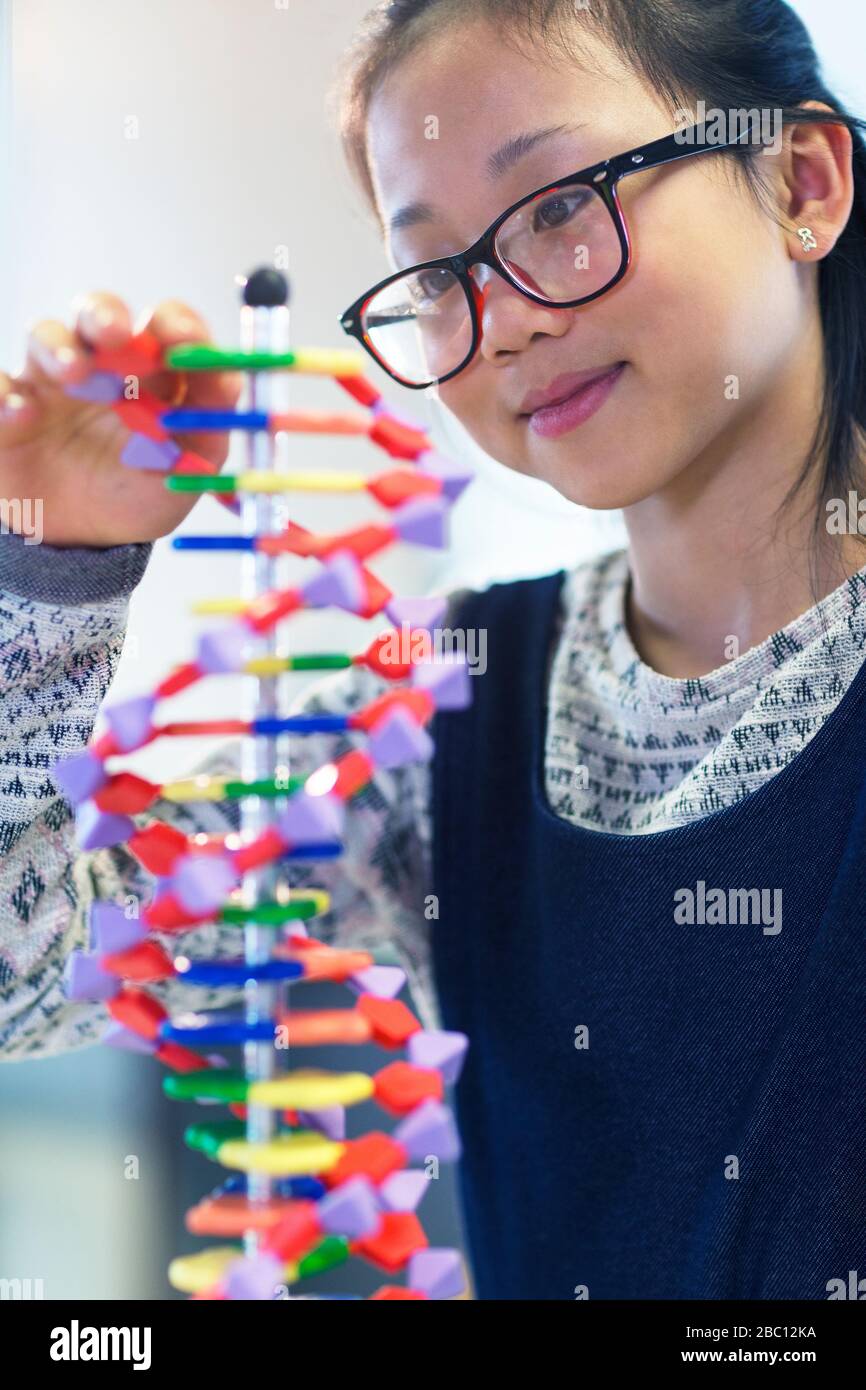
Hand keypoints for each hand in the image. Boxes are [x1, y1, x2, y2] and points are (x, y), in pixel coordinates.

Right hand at [0, 293, 241, 545]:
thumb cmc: (142, 493)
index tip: (183, 338)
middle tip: (115, 334)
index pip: (168, 328)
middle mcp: (102, 364)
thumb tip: (228, 382)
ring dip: (58, 346)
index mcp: (154, 372)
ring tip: (73, 374)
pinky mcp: (10, 406)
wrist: (86, 539)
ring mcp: (52, 380)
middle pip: (101, 314)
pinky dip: (4, 394)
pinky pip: (0, 387)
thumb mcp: (188, 470)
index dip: (178, 325)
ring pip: (47, 336)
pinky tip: (19, 412)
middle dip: (107, 315)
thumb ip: (209, 427)